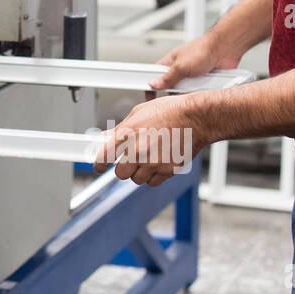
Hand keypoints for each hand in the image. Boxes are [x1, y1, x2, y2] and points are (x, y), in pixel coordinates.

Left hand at [92, 96, 208, 185]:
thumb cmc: (171, 111)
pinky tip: (156, 163)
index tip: (98, 166)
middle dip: (122, 167)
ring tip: (146, 158)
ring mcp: (154, 162)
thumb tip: (107, 136)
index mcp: (128, 134)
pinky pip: (152, 182)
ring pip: (136, 179)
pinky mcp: (167, 170)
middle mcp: (139, 150)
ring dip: (138, 172)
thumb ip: (120, 128)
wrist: (196, 118)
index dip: (99, 164)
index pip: (104, 156)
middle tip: (128, 160)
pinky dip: (152, 176)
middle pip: (120, 173)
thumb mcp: (139, 112)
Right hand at [149, 31, 240, 90]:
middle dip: (175, 91)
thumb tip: (154, 85)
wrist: (225, 50)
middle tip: (178, 91)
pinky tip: (204, 87)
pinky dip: (200, 92)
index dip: (151, 87)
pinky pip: (197, 93)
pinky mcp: (202, 82)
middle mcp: (179, 70)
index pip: (154, 76)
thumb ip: (167, 78)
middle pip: (171, 88)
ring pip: (185, 92)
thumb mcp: (181, 66)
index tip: (149, 98)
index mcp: (169, 63)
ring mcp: (191, 77)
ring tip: (195, 84)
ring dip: (190, 91)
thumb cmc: (203, 49)